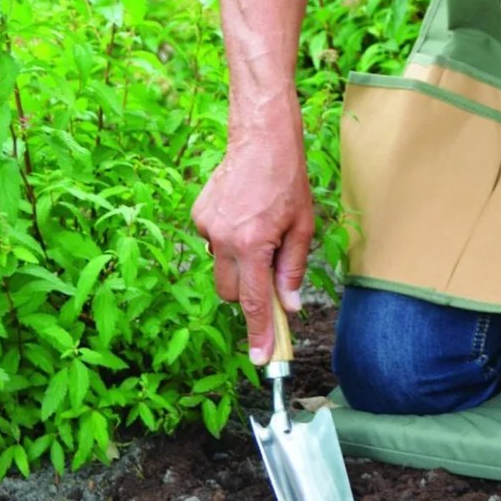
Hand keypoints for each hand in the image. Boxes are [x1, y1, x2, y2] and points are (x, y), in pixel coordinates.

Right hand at [191, 117, 312, 364]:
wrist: (261, 141)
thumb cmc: (287, 181)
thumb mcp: (302, 227)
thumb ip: (292, 270)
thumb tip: (290, 306)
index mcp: (252, 244)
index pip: (254, 301)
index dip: (259, 332)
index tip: (261, 359)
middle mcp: (223, 239)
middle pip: (230, 292)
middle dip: (248, 295)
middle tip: (271, 275)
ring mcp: (206, 227)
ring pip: (221, 268)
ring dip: (240, 265)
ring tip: (261, 232)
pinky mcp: (198, 215)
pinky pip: (214, 244)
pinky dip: (230, 243)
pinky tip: (245, 217)